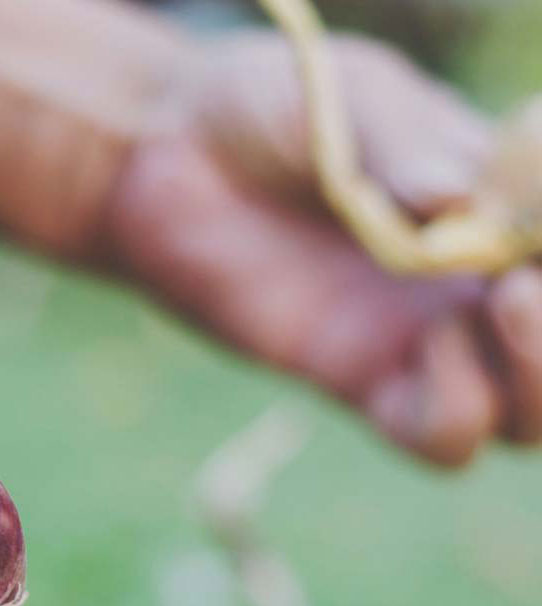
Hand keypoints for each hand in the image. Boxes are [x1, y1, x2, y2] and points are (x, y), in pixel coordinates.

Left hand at [105, 32, 541, 466]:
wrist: (168, 152)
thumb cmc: (270, 110)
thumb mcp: (350, 100)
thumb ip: (404, 146)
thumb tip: (455, 204)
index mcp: (501, 203)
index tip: (540, 237)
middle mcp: (473, 280)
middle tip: (527, 284)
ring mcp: (420, 338)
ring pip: (521, 417)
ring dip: (537, 378)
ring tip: (499, 302)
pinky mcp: (355, 380)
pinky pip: (437, 437)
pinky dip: (460, 409)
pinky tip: (434, 340)